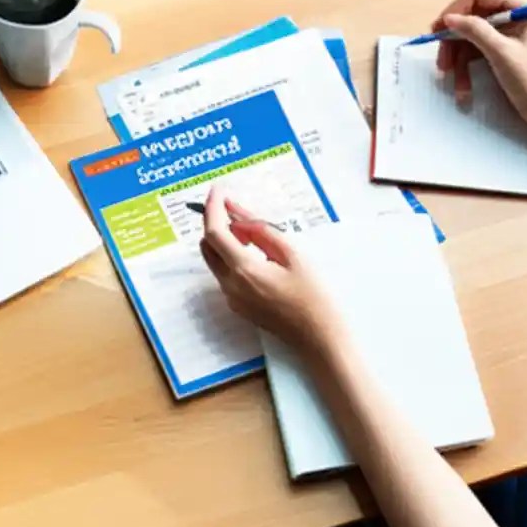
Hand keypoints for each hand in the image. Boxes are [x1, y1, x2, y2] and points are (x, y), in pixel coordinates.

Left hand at [198, 187, 344, 355]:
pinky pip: (225, 274)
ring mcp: (231, 297)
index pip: (214, 232)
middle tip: (236, 209)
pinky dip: (232, 257)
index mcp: (244, 270)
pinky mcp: (237, 305)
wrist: (318, 337)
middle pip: (208, 245)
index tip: (218, 189)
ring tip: (251, 231)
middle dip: (216, 223)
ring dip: (224, 241)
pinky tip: (255, 253)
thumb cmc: (313, 295)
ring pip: (215, 260)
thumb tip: (238, 217)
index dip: (212, 207)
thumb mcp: (293, 255)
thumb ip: (262, 232)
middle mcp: (230, 285)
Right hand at [433, 0, 526, 129]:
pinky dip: (466, 70)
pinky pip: (477, 55)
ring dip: (457, 60)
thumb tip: (448, 18)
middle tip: (441, 61)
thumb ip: (475, 30)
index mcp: (521, 10)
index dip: (456, 11)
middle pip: (472, 20)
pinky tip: (463, 90)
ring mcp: (507, 38)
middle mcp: (513, 20)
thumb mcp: (502, 52)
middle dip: (454, 41)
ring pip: (471, 40)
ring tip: (449, 79)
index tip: (438, 30)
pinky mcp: (502, 56)